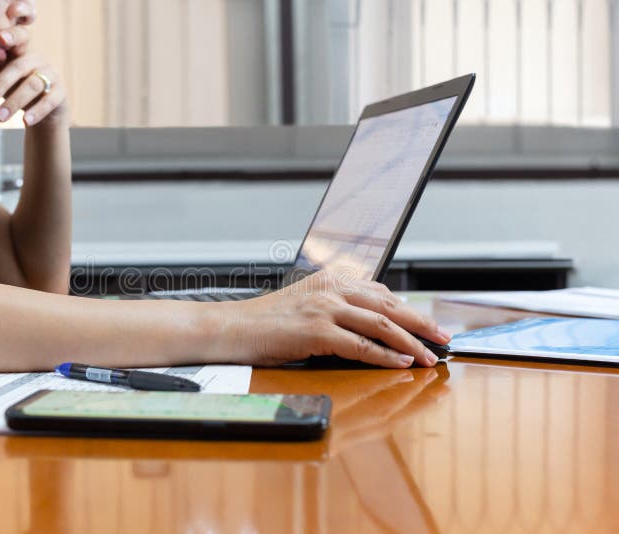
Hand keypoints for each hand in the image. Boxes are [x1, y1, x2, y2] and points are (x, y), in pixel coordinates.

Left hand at [0, 26, 66, 127]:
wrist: (41, 111)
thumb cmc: (15, 88)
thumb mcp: (2, 76)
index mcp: (22, 50)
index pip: (19, 37)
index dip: (12, 36)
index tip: (0, 38)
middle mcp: (38, 58)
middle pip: (19, 67)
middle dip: (2, 83)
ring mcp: (52, 74)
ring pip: (33, 85)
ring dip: (14, 102)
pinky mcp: (61, 92)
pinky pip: (49, 101)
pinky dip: (36, 112)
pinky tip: (25, 121)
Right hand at [230, 271, 451, 367]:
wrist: (233, 328)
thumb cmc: (266, 323)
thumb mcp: (305, 306)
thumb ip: (336, 308)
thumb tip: (369, 323)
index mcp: (331, 279)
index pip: (380, 293)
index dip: (408, 310)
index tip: (426, 323)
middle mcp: (331, 289)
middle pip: (389, 306)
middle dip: (421, 322)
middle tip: (445, 337)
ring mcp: (325, 308)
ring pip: (381, 325)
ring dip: (411, 342)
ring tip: (432, 356)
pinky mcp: (316, 331)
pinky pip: (361, 346)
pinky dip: (385, 356)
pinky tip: (403, 363)